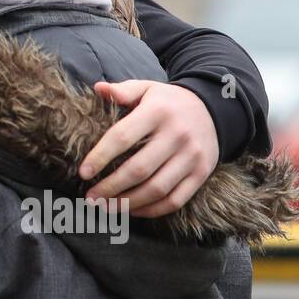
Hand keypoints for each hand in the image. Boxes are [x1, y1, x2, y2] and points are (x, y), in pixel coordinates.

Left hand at [78, 80, 217, 217]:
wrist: (215, 110)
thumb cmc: (169, 102)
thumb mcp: (147, 88)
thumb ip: (123, 90)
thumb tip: (98, 88)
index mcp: (157, 112)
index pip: (122, 137)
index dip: (100, 156)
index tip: (83, 173)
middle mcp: (176, 135)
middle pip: (139, 169)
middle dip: (111, 187)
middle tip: (91, 197)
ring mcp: (192, 156)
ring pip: (156, 189)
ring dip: (128, 203)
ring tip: (106, 207)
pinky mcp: (202, 173)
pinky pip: (175, 200)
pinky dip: (152, 210)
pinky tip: (132, 210)